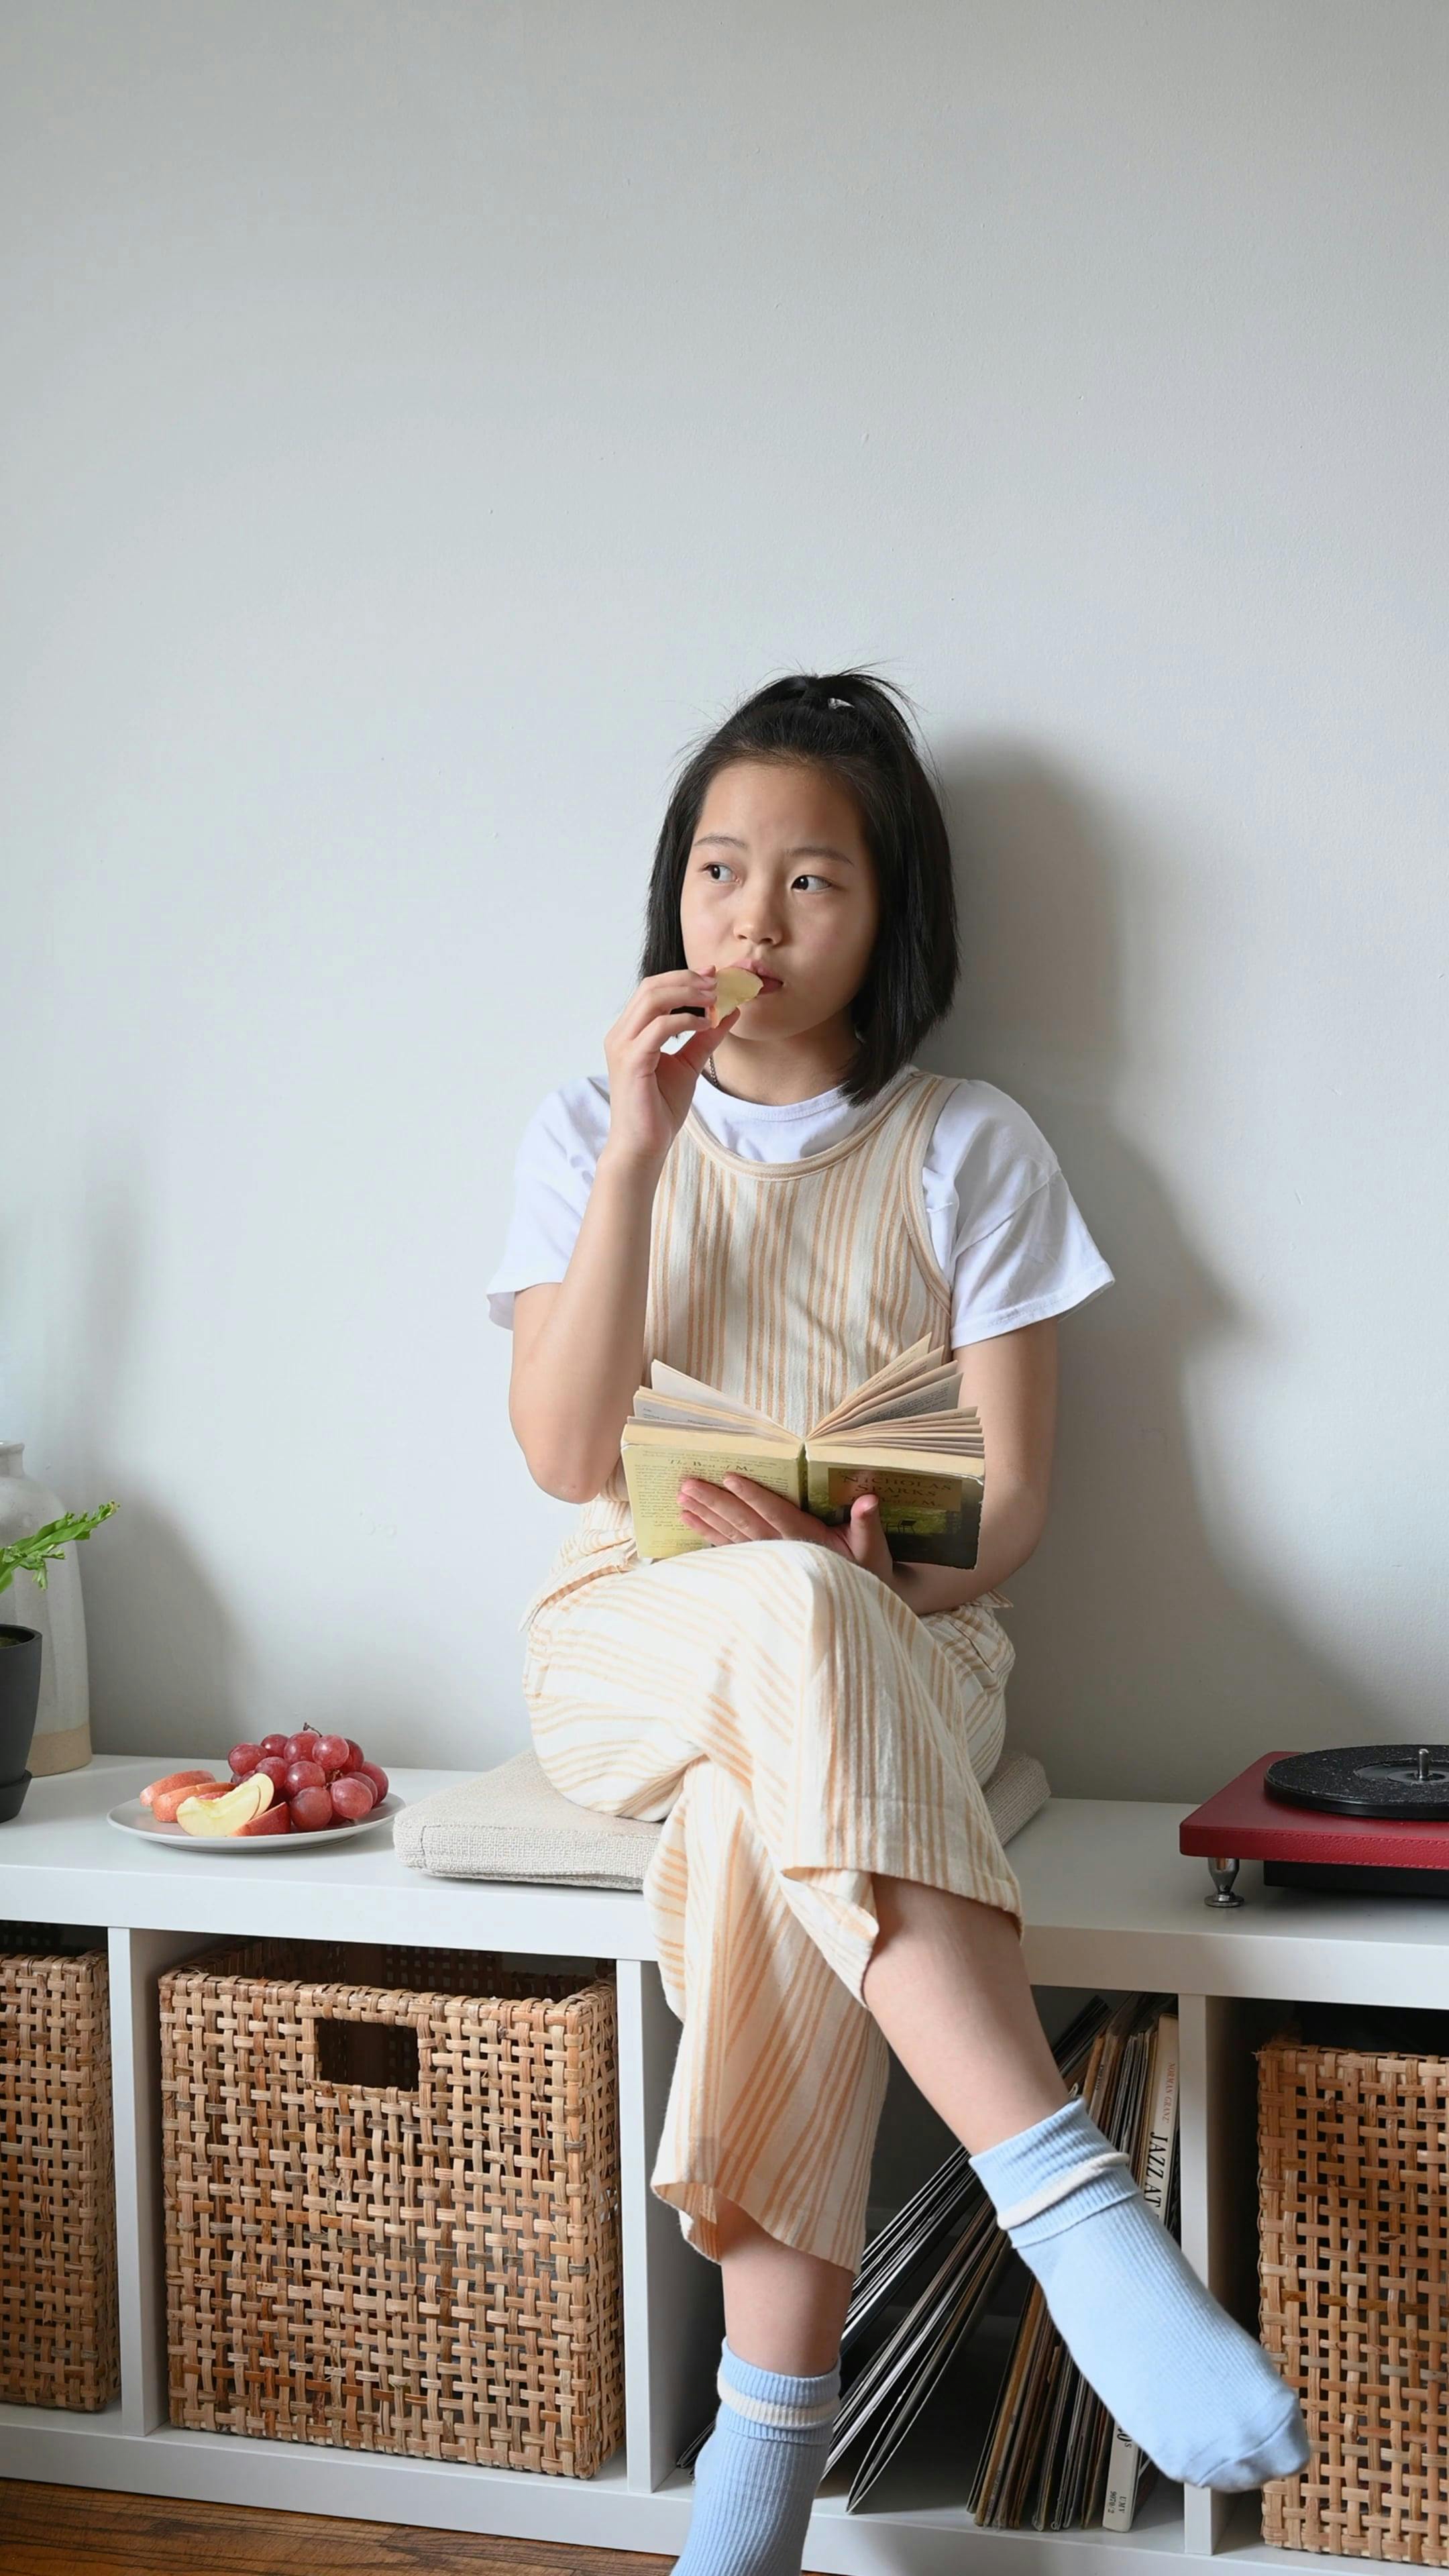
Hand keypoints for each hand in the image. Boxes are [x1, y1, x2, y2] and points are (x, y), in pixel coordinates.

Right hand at [601, 968, 739, 1167]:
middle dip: (688, 979)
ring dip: (688, 993)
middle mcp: (620, 1034)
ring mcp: (623, 1046)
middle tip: (718, 983)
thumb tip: (731, 1013)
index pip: (653, 989)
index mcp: (629, 1032)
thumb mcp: (688, 1064)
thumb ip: (705, 1038)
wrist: (644, 1145)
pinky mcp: (632, 1061)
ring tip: (715, 999)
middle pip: (651, 986)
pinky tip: (705, 1024)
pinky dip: (685, 1020)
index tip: (714, 975)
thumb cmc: (659, 1109)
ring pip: (652, 999)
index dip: (683, 977)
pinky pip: (659, 1027)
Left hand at [678, 1471, 899, 1588]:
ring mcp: (768, 1562)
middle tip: (688, 1484)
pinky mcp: (760, 1568)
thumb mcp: (872, 1548)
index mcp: (807, 1541)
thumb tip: (869, 1500)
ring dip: (705, 1516)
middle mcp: (782, 1552)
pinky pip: (729, 1549)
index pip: (775, 1514)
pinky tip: (689, 1520)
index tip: (730, 1478)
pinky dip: (708, 1534)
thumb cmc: (867, 1569)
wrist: (856, 1605)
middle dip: (715, 1503)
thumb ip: (866, 1524)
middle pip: (744, 1523)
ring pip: (732, 1535)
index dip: (753, 1496)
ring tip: (681, 1499)